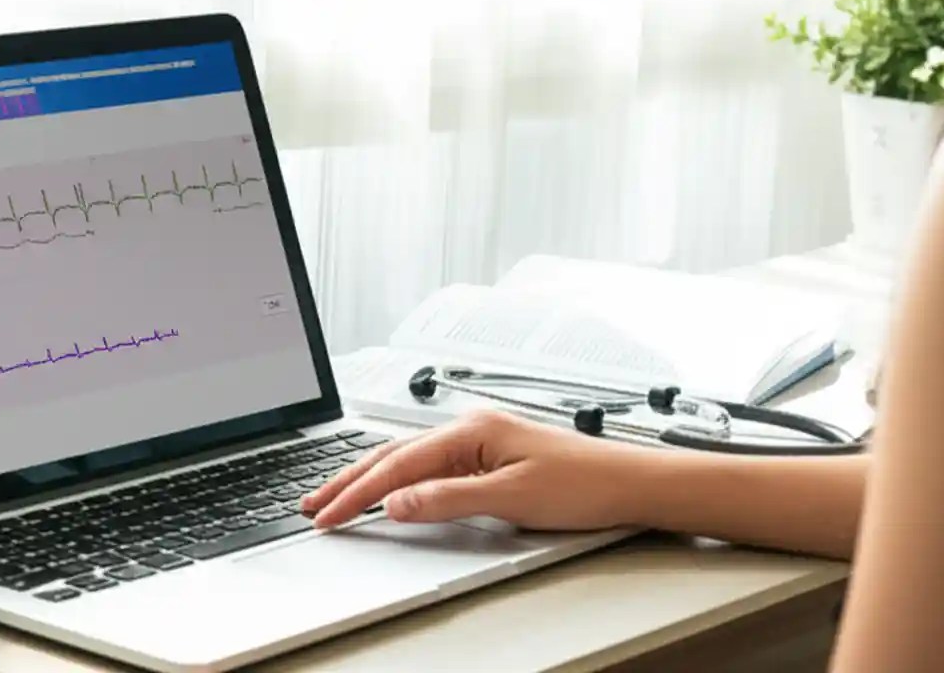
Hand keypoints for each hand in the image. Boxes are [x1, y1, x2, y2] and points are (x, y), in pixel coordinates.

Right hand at [301, 409, 646, 530]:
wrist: (630, 483)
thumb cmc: (584, 483)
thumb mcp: (509, 497)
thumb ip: (446, 498)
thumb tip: (396, 502)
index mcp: (470, 430)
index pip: (397, 464)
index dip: (358, 493)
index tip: (328, 515)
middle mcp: (471, 429)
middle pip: (394, 456)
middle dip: (349, 481)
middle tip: (313, 505)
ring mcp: (479, 441)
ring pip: (408, 460)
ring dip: (369, 480)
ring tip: (335, 496)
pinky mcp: (489, 457)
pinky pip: (429, 467)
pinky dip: (398, 480)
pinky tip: (387, 490)